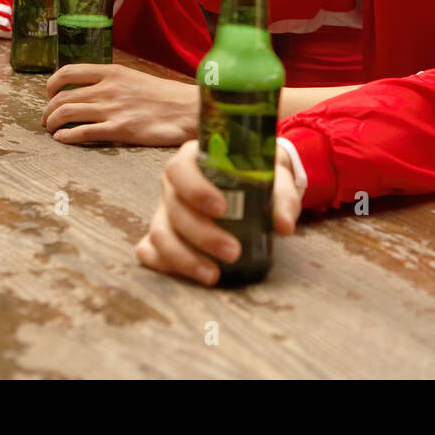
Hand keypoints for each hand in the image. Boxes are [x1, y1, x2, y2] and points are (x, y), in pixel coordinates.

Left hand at [42, 63, 197, 144]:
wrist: (188, 109)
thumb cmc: (164, 96)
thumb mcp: (135, 78)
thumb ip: (111, 82)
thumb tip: (89, 90)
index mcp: (112, 72)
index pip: (68, 72)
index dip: (51, 85)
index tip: (50, 95)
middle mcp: (108, 88)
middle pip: (62, 97)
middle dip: (48, 110)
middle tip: (47, 119)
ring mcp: (112, 109)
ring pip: (66, 113)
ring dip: (52, 123)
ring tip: (51, 130)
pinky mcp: (119, 130)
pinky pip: (82, 133)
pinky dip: (66, 137)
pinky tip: (63, 139)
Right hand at [135, 138, 301, 285]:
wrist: (256, 183)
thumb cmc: (260, 174)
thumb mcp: (276, 177)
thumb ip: (281, 197)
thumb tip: (284, 226)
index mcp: (194, 159)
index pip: (181, 169)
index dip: (196, 190)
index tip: (222, 208)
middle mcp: (173, 184)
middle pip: (174, 208)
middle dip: (202, 234)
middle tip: (233, 252)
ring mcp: (164, 210)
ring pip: (160, 234)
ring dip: (184, 257)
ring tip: (214, 274)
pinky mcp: (163, 233)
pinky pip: (150, 250)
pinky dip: (163, 264)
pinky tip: (189, 275)